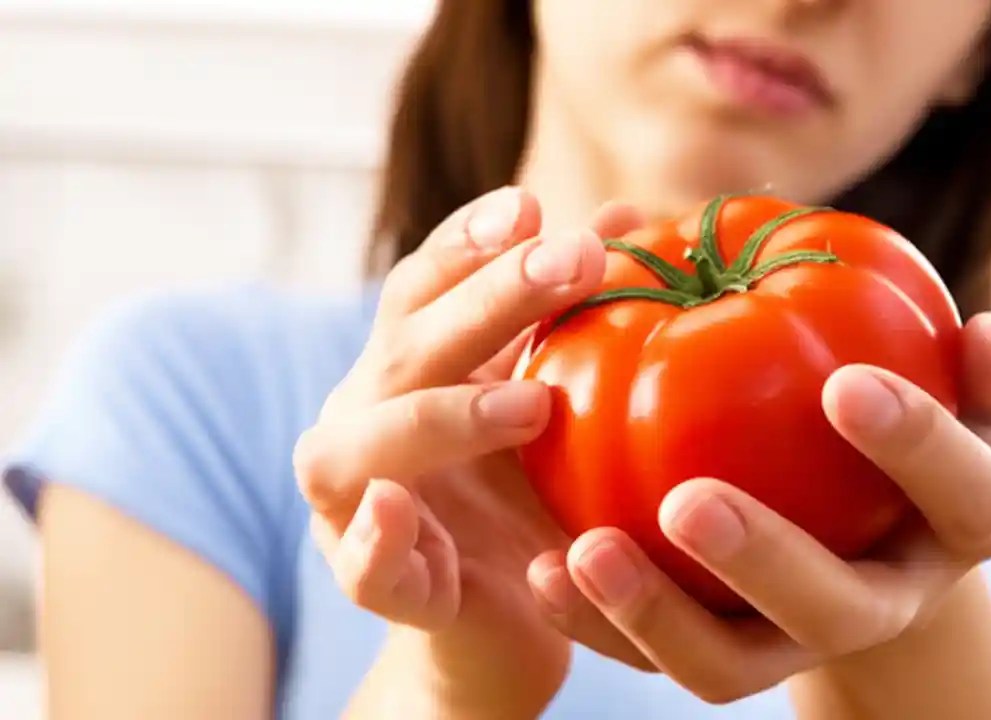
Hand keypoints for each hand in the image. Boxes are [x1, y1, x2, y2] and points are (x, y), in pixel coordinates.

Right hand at [291, 186, 644, 716]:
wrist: (504, 623)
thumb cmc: (529, 496)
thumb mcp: (560, 401)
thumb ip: (576, 318)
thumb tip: (632, 215)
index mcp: (411, 364)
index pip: (428, 284)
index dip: (470, 241)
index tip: (531, 205)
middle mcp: (367, 416)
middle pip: (410, 343)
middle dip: (489, 297)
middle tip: (574, 259)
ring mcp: (358, 501)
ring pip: (362, 445)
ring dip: (445, 416)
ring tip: (534, 404)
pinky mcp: (377, 583)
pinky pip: (362, 563)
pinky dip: (375, 538)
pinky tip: (400, 509)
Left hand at [527, 313, 990, 702]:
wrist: (874, 532)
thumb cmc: (913, 432)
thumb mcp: (968, 394)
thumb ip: (989, 370)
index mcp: (963, 527)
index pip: (962, 495)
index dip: (916, 447)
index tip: (846, 385)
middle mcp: (881, 603)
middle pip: (833, 609)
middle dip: (764, 562)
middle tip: (686, 502)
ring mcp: (797, 644)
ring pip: (731, 664)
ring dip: (653, 617)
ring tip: (580, 554)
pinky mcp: (723, 653)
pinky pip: (655, 656)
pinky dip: (597, 623)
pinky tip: (543, 567)